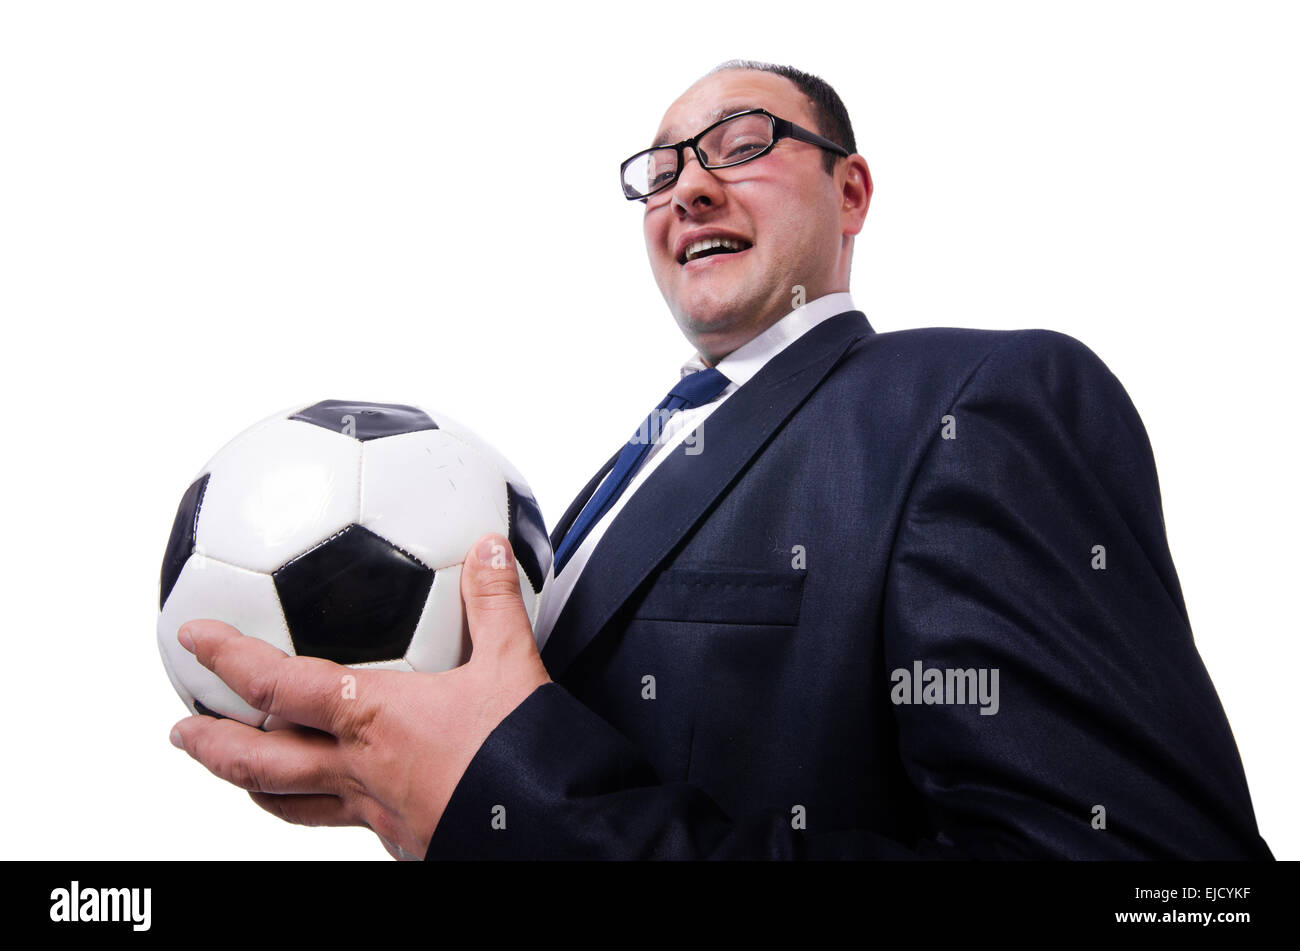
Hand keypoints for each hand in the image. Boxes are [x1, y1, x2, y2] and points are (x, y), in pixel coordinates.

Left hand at [168, 532, 549, 859]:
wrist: (547, 831)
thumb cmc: (520, 755)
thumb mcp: (512, 664)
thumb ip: (493, 602)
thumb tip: (487, 548)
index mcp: (371, 717)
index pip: (276, 685)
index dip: (227, 658)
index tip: (193, 637)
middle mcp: (357, 769)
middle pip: (258, 762)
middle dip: (209, 745)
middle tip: (180, 731)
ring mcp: (373, 811)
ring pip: (289, 803)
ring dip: (250, 783)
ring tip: (233, 771)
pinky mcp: (400, 837)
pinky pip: (340, 820)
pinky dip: (319, 804)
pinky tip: (337, 793)